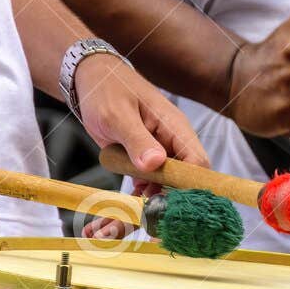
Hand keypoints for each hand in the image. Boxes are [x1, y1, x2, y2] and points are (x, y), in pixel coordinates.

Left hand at [72, 53, 208, 195]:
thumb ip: (136, 139)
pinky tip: (132, 198)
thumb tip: (155, 163)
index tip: (172, 201)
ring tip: (136, 205)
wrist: (92, 80)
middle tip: (149, 207)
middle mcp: (173, 143)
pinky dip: (144, 193)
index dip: (190, 183)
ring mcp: (161, 153)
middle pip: (185, 177)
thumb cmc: (106, 89)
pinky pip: (152, 182)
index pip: (197, 161)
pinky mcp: (147, 160)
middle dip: (171, 196)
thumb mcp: (117, 114)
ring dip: (156, 197)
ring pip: (169, 184)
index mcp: (174, 127)